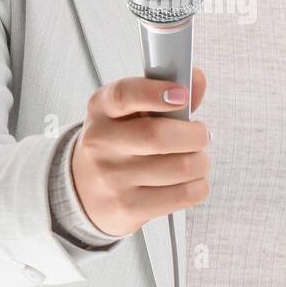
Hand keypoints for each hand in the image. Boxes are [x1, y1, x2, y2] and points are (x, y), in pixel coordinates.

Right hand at [69, 67, 209, 237]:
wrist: (84, 190)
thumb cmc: (118, 144)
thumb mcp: (131, 111)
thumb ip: (166, 92)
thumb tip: (196, 79)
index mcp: (101, 109)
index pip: (124, 95)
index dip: (156, 92)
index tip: (182, 94)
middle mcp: (101, 142)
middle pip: (158, 136)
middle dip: (195, 135)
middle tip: (201, 135)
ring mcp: (112, 178)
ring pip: (179, 167)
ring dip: (201, 162)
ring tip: (197, 159)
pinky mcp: (128, 207)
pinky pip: (183, 195)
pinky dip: (199, 186)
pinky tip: (191, 180)